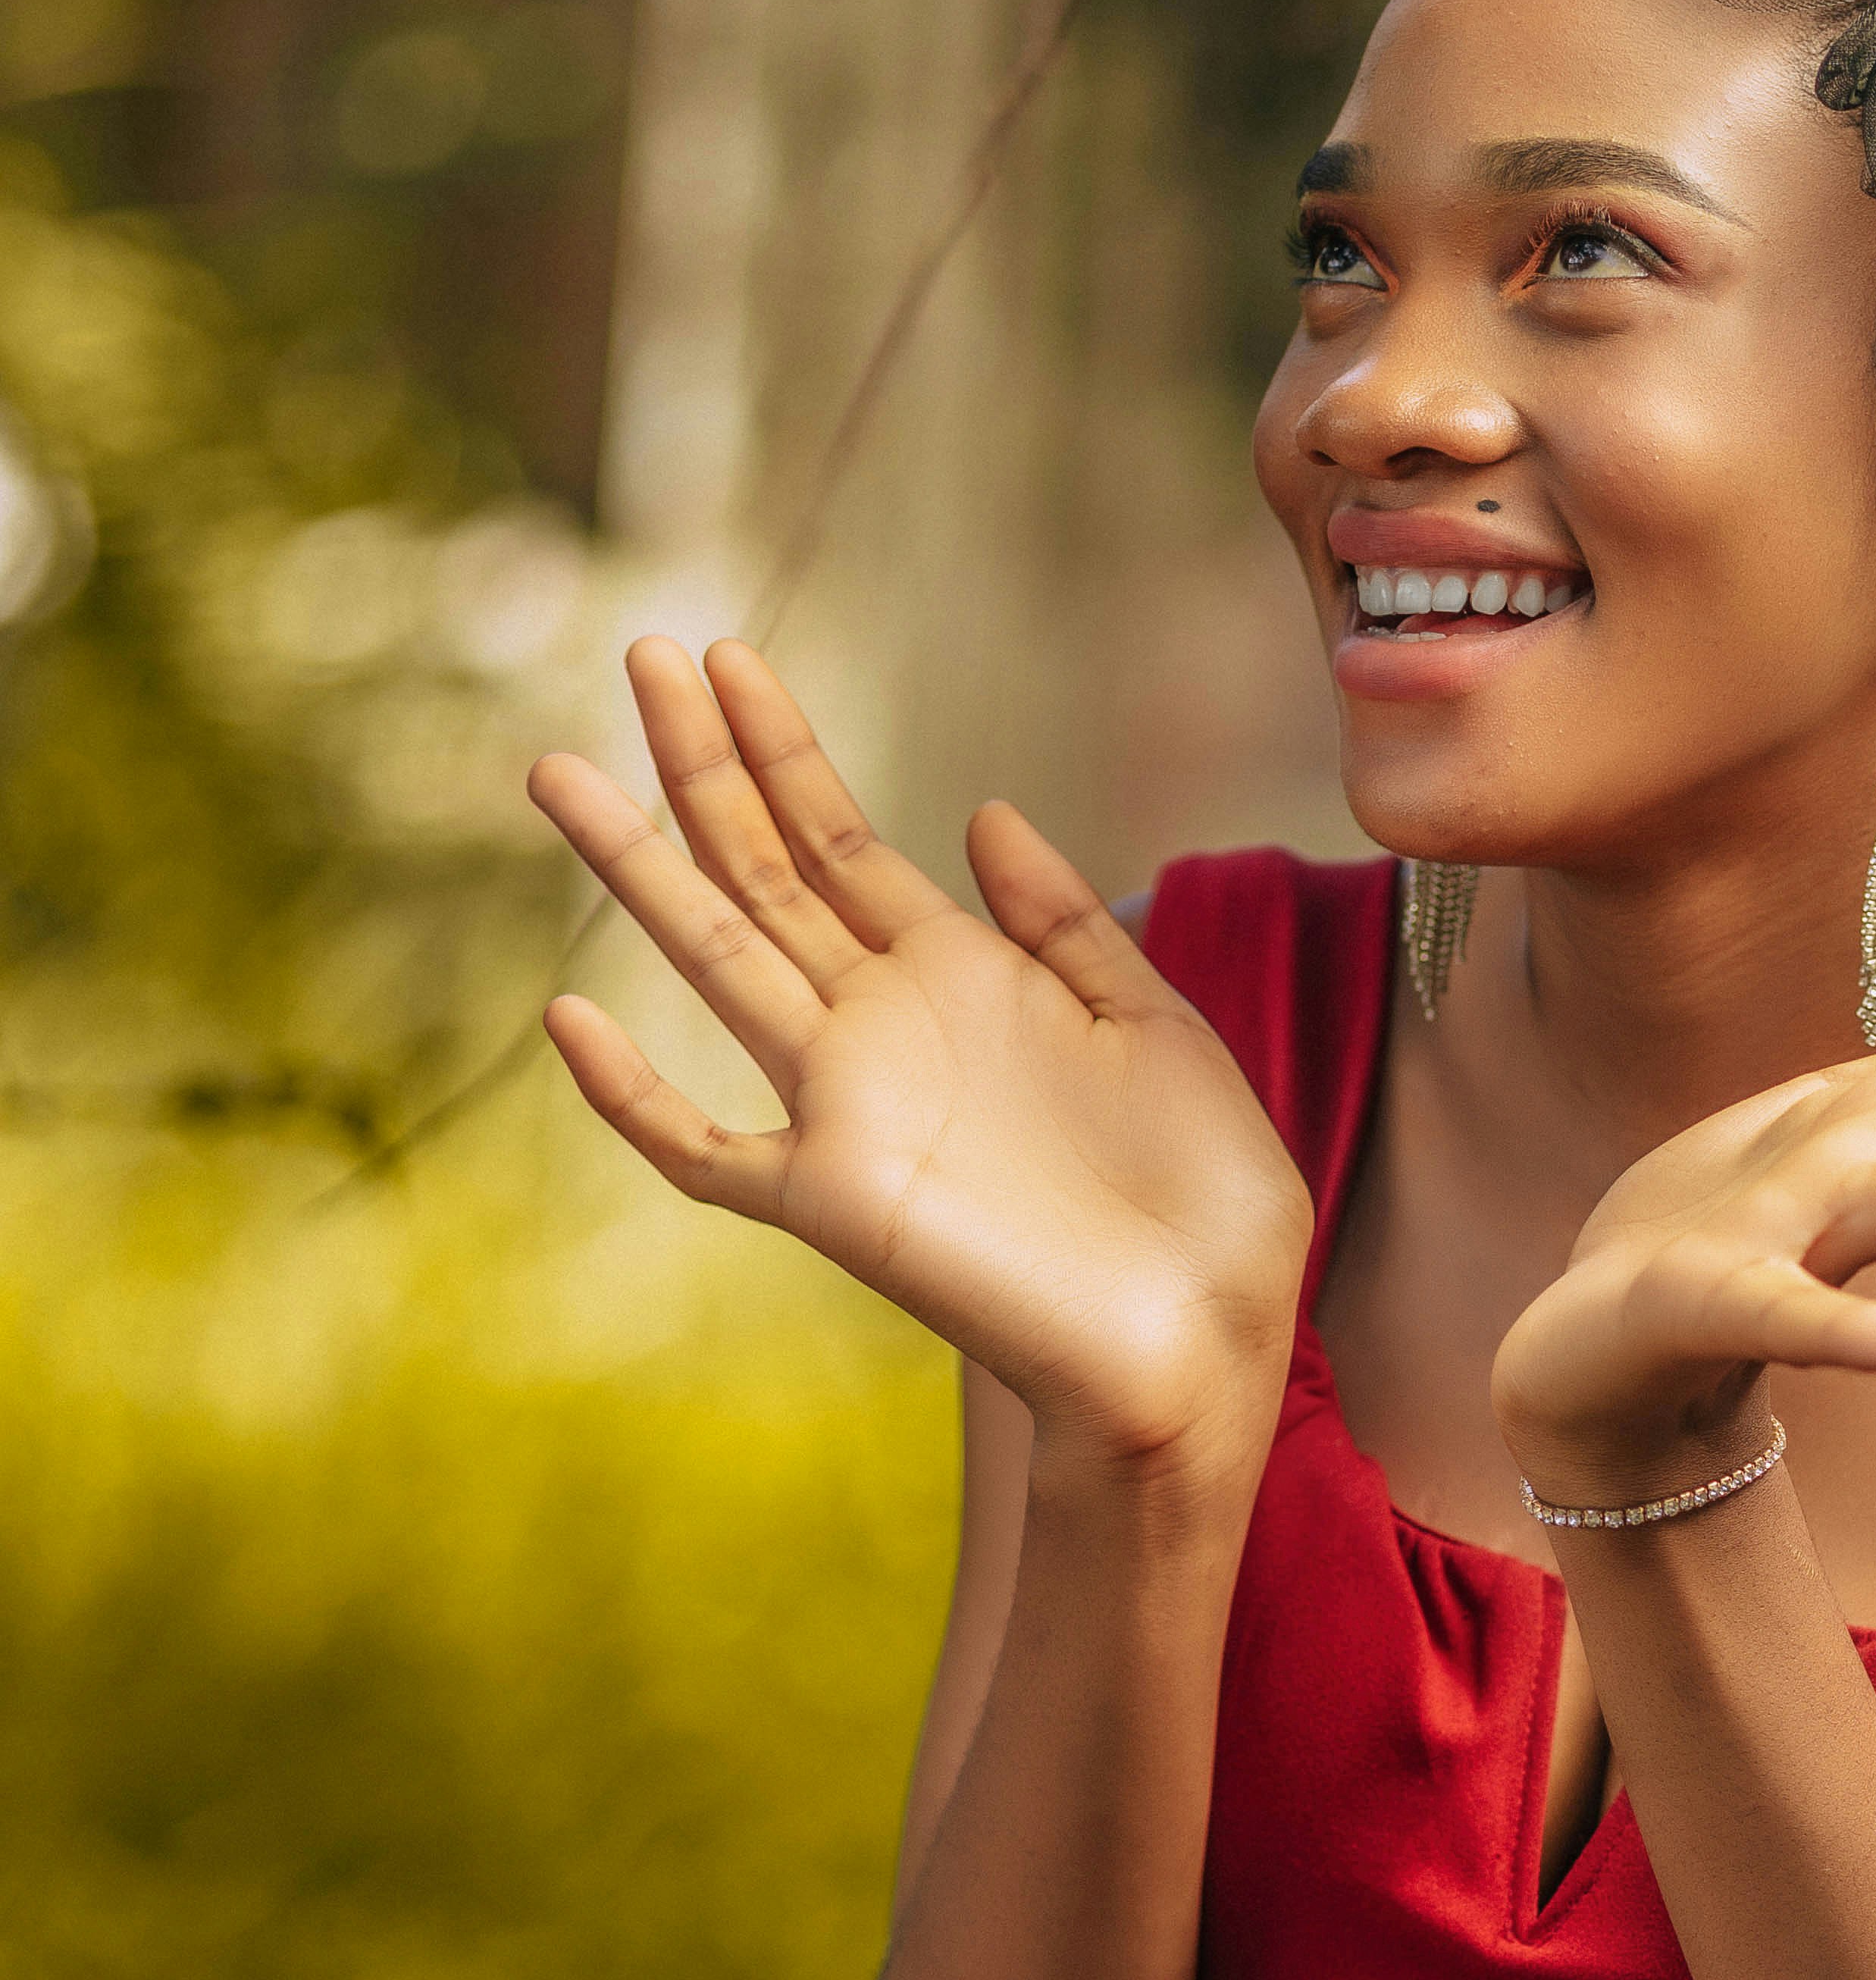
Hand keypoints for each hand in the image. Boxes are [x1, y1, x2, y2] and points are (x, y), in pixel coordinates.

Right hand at [527, 636, 1312, 1473]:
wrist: (1210, 1328)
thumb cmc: (1200, 1191)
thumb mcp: (1153, 1021)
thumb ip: (1060, 922)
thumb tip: (981, 809)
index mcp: (962, 976)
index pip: (839, 840)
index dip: (781, 749)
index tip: (721, 654)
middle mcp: (887, 1027)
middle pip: (766, 871)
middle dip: (703, 763)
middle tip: (639, 651)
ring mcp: (849, 1108)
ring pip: (718, 964)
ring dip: (642, 868)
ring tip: (561, 768)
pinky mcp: (836, 1201)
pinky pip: (705, 1150)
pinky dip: (636, 1097)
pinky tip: (571, 1022)